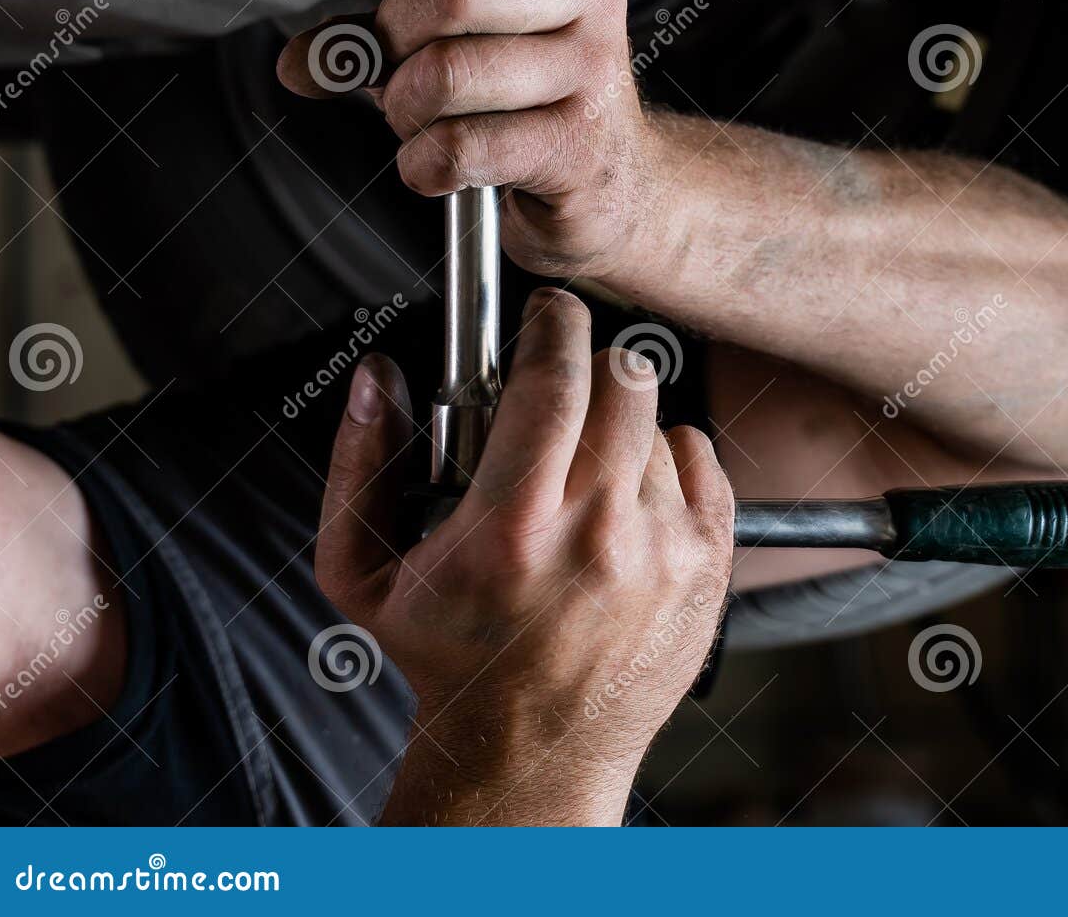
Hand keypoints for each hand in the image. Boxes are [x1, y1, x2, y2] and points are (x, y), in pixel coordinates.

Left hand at [278, 0, 660, 279]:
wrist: (613, 177)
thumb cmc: (539, 91)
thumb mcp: (478, 32)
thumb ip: (386, 31)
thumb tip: (306, 60)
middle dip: (395, 38)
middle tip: (399, 61)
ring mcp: (589, 70)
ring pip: (445, 74)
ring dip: (405, 108)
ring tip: (424, 115)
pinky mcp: (573, 146)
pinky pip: (457, 147)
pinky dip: (423, 163)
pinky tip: (440, 158)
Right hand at [316, 287, 733, 826]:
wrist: (533, 753)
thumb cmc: (448, 659)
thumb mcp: (365, 574)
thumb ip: (361, 464)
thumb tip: (379, 376)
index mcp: (513, 527)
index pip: (553, 376)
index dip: (551, 324)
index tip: (545, 313)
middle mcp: (599, 534)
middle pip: (622, 380)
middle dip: (588, 365)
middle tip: (560, 387)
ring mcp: (663, 550)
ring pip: (657, 418)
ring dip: (619, 422)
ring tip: (581, 470)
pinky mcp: (706, 565)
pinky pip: (700, 455)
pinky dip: (664, 457)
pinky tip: (624, 496)